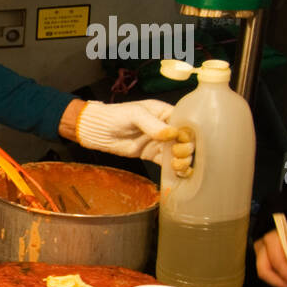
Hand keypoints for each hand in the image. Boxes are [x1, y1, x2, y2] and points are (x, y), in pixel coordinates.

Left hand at [72, 99, 192, 170]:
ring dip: (182, 160)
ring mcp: (159, 142)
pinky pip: (166, 162)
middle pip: (185, 140)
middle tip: (178, 153)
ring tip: (177, 165)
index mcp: (165, 113)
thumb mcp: (136, 115)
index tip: (182, 140)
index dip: (187, 133)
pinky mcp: (152, 154)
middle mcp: (166, 128)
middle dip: (186, 148)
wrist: (98, 130)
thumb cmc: (116, 116)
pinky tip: (178, 173)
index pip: (185, 123)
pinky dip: (174, 169)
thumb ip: (153, 125)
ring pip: (178, 153)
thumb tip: (172, 134)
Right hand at [254, 219, 286, 286]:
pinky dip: (280, 282)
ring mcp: (260, 254)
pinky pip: (268, 275)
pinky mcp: (263, 261)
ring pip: (264, 274)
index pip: (276, 261)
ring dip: (280, 285)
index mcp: (272, 238)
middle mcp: (262, 246)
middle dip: (281, 283)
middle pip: (264, 270)